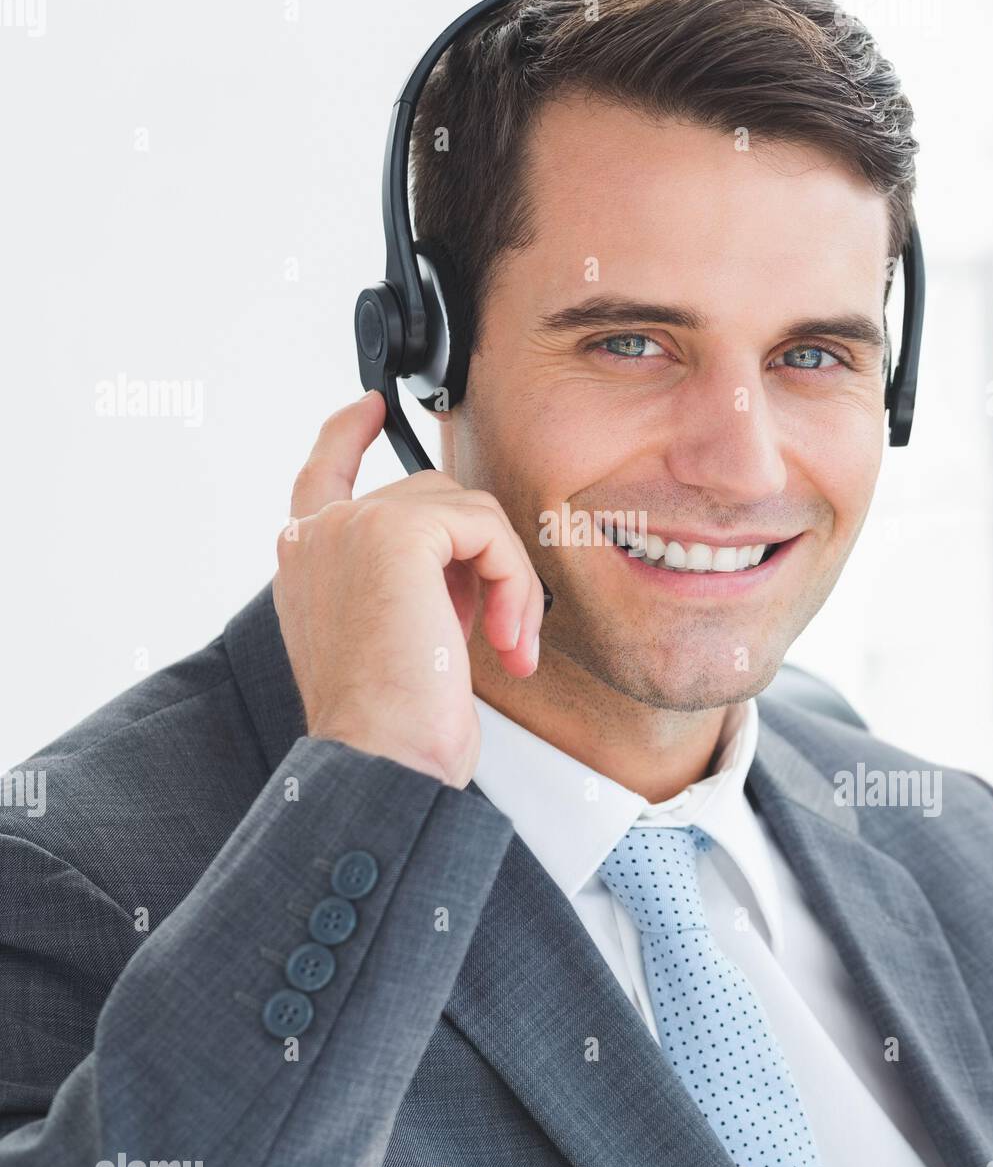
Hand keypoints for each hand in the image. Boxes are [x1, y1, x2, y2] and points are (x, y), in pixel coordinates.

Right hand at [272, 391, 543, 787]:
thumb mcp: (392, 635)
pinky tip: (506, 638)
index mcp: (306, 560)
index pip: (321, 474)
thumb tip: (465, 551)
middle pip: (432, 499)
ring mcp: (352, 525)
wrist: (381, 759)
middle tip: (500, 633)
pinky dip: (514, 582)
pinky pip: (487, 529)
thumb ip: (406, 579)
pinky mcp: (396, 531)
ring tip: (507, 643)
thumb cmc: (390, 723)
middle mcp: (317, 535)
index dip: (347, 433)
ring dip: (507, 579)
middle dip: (482, 561)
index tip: (370, 407)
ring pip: (468, 513)